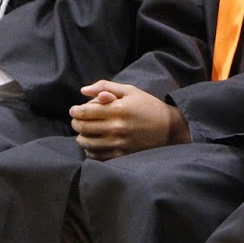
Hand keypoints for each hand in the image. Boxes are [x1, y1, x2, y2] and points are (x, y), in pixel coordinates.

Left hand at [70, 80, 189, 159]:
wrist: (168, 129)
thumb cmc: (148, 106)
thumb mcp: (130, 91)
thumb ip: (105, 86)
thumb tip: (83, 91)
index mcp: (118, 109)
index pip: (85, 112)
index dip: (75, 111)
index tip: (74, 110)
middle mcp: (117, 128)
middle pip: (83, 128)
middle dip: (75, 123)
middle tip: (77, 120)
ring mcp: (119, 144)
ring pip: (87, 143)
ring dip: (81, 137)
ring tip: (85, 132)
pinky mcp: (121, 155)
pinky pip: (96, 156)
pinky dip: (90, 150)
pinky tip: (94, 144)